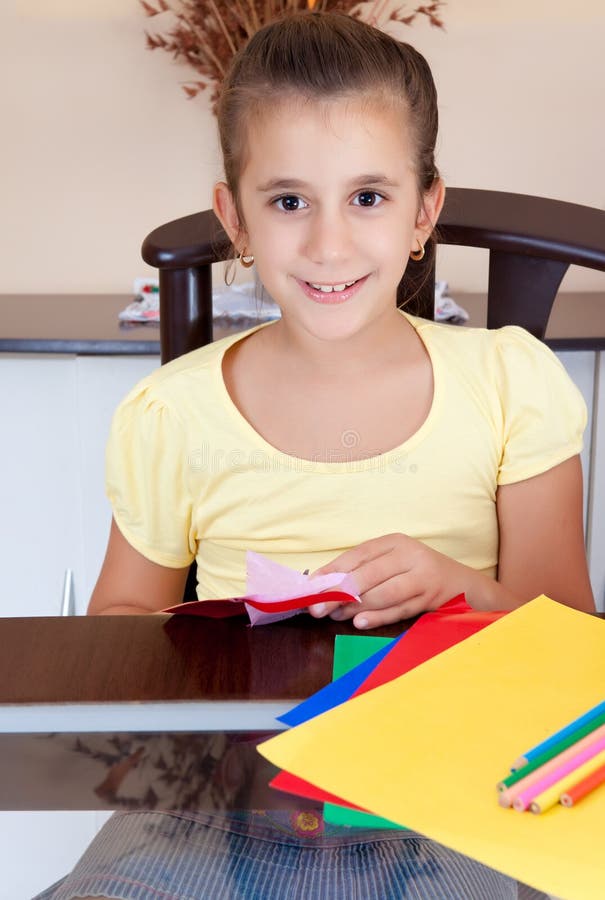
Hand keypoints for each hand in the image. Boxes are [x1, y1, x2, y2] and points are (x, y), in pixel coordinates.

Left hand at [308, 533, 470, 628]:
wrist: (463, 585)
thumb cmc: (417, 573)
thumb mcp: (393, 563)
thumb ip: (362, 571)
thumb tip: (324, 587)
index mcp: (394, 542)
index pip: (358, 555)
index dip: (333, 571)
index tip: (312, 587)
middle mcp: (409, 555)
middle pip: (368, 574)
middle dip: (339, 593)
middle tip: (317, 608)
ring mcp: (422, 576)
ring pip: (383, 593)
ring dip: (356, 607)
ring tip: (337, 616)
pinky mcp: (430, 598)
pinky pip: (399, 609)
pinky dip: (378, 617)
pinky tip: (360, 622)